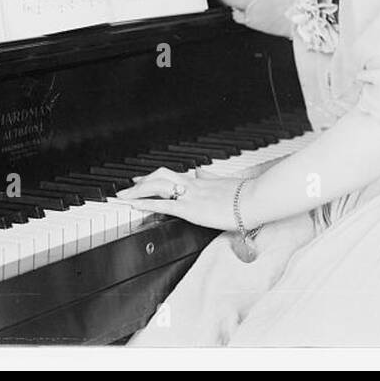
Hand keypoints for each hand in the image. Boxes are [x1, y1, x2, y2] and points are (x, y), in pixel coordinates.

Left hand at [115, 166, 238, 230]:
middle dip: (142, 181)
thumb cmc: (248, 195)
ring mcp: (190, 196)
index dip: (157, 177)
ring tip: (123, 197)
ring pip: (157, 186)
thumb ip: (213, 178)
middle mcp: (193, 185)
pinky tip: (134, 205)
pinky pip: (163, 204)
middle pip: (161, 176)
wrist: (256, 198)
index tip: (146, 178)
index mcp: (202, 182)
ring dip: (137, 190)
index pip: (175, 175)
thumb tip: (203, 171)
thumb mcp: (228, 183)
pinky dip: (146, 203)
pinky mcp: (191, 209)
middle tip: (128, 187)